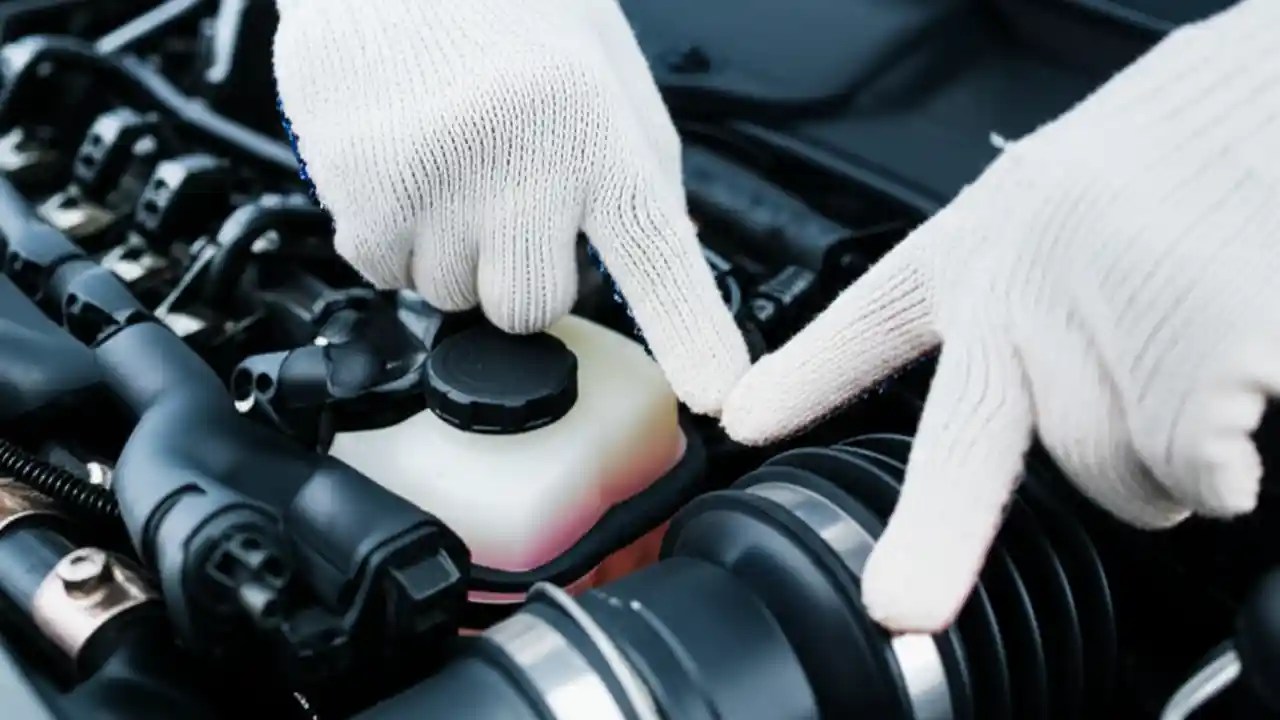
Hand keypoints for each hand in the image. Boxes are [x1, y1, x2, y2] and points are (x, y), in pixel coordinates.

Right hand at [272, 0, 748, 413]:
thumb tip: (666, 260)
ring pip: (451, 298)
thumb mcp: (605, 80)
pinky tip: (402, 169)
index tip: (718, 395)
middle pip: (531, 310)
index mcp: (597, 128)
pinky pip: (382, 274)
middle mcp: (520, 158)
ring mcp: (434, 179)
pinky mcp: (360, 191)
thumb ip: (636, 174)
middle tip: (507, 204)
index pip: (656, 253)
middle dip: (519, 275)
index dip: (692, 336)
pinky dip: (393, 239)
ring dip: (451, 254)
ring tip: (449, 167)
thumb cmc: (506, 9)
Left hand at [721, 0, 1279, 631]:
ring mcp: (1098, 324)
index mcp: (986, 241)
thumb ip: (1026, 299)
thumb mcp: (1067, 200)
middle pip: (964, 443)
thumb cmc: (1194, 147)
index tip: (744, 419)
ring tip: (1197, 383)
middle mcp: (1023, 285)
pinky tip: (1241, 394)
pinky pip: (1197, 473)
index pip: (873, 315)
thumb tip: (1051, 418)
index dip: (806, 374)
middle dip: (931, 537)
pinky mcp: (1190, 355)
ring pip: (1114, 478)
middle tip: (903, 604)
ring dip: (1162, 469)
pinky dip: (1225, 465)